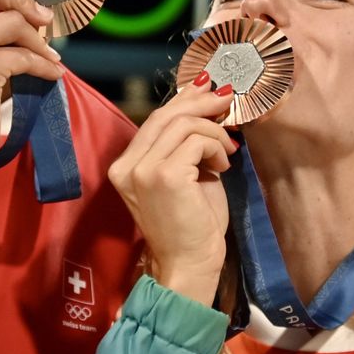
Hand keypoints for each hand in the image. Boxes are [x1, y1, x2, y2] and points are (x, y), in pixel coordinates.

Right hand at [108, 77, 236, 304]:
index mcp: (125, 166)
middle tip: (227, 100)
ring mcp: (143, 171)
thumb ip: (185, 144)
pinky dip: (216, 147)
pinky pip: (196, 142)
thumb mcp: (184, 176)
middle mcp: (127, 166)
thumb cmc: (191, 225)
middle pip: (166, 115)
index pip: (155, 120)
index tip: (208, 89)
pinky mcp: (164, 176)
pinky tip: (224, 165)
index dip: (183, 100)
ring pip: (184, 125)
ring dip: (214, 132)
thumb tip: (204, 102)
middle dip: (201, 102)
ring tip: (228, 151)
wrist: (190, 265)